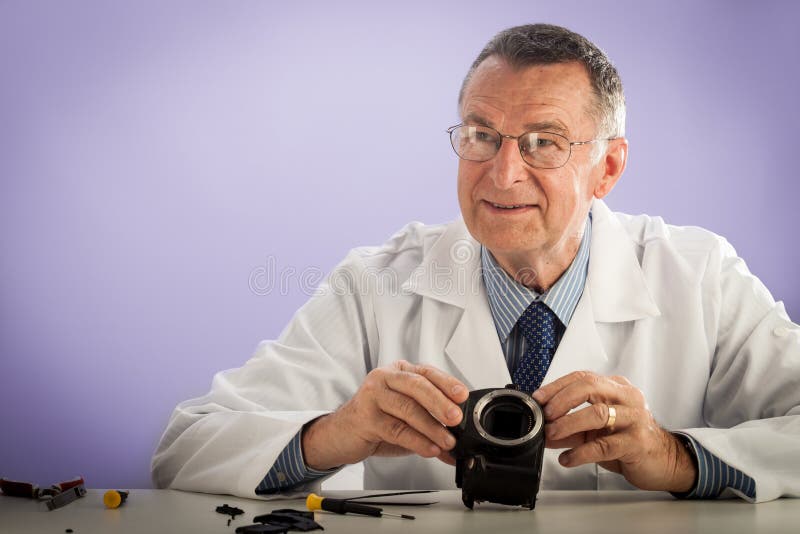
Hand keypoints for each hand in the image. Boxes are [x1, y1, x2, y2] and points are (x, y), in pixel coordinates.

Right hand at [301, 360, 467, 469]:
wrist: (341, 434)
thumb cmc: (376, 421)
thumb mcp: (406, 418)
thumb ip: (431, 425)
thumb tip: (457, 443)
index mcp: (398, 371)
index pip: (426, 372)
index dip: (447, 383)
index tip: (463, 396)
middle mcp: (384, 378)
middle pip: (417, 385)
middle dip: (440, 402)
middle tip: (456, 418)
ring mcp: (373, 396)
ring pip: (407, 408)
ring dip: (431, 427)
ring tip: (447, 441)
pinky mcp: (365, 417)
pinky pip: (396, 429)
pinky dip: (416, 441)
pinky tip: (429, 448)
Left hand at [532, 371, 696, 492]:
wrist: (665, 461)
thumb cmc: (630, 440)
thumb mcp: (596, 432)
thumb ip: (570, 430)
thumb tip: (543, 432)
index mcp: (616, 388)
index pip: (582, 377)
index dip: (557, 386)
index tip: (538, 398)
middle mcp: (627, 398)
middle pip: (590, 386)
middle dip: (562, 399)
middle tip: (546, 415)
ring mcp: (635, 418)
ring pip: (598, 414)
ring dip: (569, 424)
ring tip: (551, 435)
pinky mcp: (638, 442)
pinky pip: (605, 445)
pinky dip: (581, 452)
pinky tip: (567, 458)